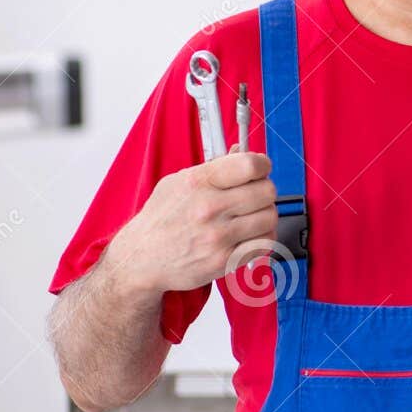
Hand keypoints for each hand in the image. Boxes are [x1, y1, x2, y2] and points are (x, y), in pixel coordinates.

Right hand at [108, 153, 278, 294]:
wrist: (142, 258)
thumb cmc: (160, 220)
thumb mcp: (177, 182)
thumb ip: (213, 167)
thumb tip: (241, 150)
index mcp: (197, 182)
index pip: (249, 165)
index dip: (262, 165)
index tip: (260, 169)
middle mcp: (209, 208)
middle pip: (266, 191)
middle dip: (265, 190)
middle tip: (255, 195)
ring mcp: (218, 236)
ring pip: (269, 217)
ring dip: (265, 215)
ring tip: (252, 217)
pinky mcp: (224, 260)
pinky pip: (264, 244)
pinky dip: (263, 239)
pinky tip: (251, 236)